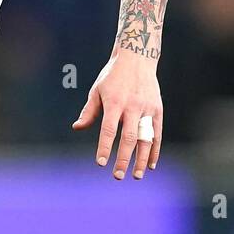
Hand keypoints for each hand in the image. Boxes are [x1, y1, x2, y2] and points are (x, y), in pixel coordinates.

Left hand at [72, 52, 162, 179]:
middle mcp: (132, 106)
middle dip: (123, 158)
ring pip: (145, 138)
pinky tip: (150, 164)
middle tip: (118, 176)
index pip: (108, 129)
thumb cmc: (112, 76)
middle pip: (128, 137)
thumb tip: (77, 128)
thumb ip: (89, 111)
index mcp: (114, 102)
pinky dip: (154, 150)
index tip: (100, 163)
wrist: (137, 57)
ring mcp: (147, 108)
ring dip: (141, 159)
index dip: (104, 147)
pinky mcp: (157, 109)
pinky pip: (157, 133)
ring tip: (137, 176)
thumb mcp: (97, 90)